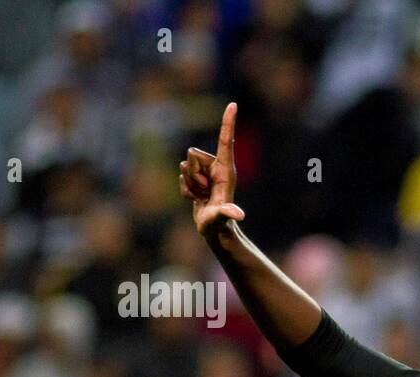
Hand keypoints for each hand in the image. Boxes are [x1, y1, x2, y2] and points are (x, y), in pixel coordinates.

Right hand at [180, 102, 245, 236]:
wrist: (214, 230)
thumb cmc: (219, 224)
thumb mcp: (221, 218)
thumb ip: (226, 214)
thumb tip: (238, 215)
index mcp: (227, 169)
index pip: (226, 140)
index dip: (228, 123)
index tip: (233, 104)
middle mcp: (217, 167)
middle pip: (192, 154)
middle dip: (193, 174)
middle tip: (205, 192)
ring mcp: (207, 171)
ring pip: (184, 164)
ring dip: (189, 184)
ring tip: (202, 196)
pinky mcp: (198, 177)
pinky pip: (181, 175)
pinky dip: (186, 190)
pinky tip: (196, 199)